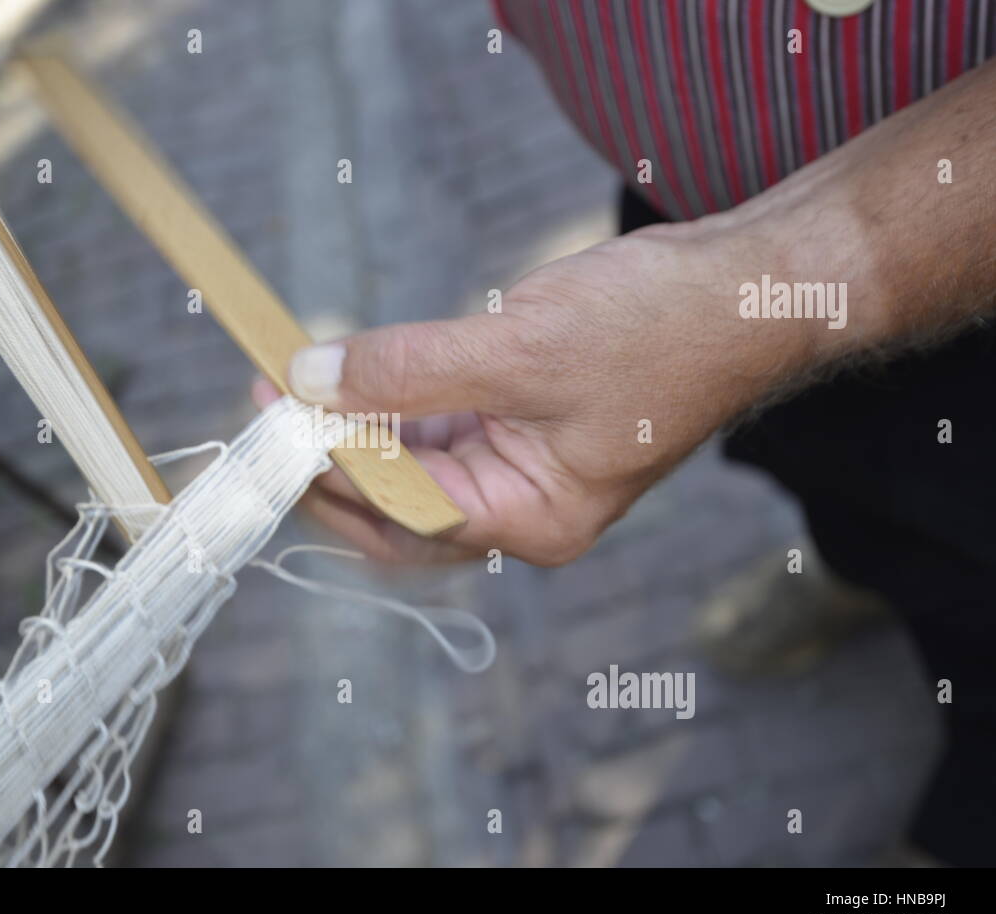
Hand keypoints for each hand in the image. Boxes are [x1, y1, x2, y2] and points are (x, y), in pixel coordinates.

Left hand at [257, 222, 817, 565]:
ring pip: (412, 468)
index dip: (328, 465)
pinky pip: (440, 429)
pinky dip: (395, 405)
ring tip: (295, 384)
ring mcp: (523, 469)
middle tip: (268, 412)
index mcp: (532, 520)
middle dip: (330, 464)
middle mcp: (523, 510)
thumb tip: (309, 379)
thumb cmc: (659, 328)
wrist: (749, 289)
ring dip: (356, 430)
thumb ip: (406, 370)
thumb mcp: (518, 348)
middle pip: (398, 510)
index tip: (270, 415)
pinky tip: (355, 374)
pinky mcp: (523, 425)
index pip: (401, 510)